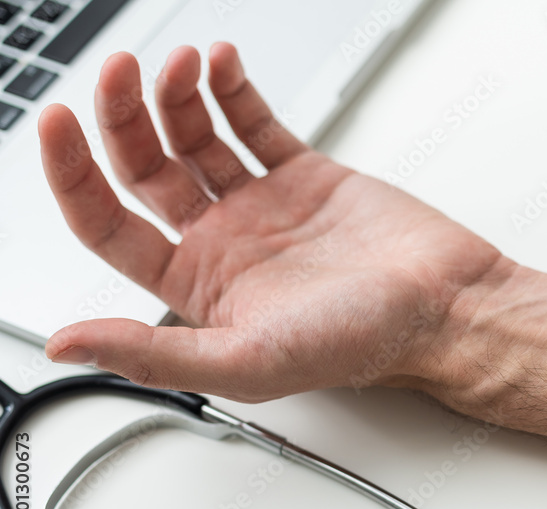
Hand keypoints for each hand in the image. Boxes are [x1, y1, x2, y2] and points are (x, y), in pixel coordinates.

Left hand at [41, 43, 506, 400]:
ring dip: (176, 95)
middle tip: (121, 73)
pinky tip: (222, 65)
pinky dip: (234, 90)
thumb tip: (69, 345)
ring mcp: (263, 205)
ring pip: (195, 137)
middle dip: (121, 116)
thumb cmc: (364, 343)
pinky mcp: (306, 177)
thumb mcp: (249, 362)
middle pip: (144, 168)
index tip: (58, 123)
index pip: (108, 223)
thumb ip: (158, 356)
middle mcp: (223, 243)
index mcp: (198, 287)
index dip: (72, 174)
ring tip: (183, 65)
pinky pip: (256, 124)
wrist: (446, 306)